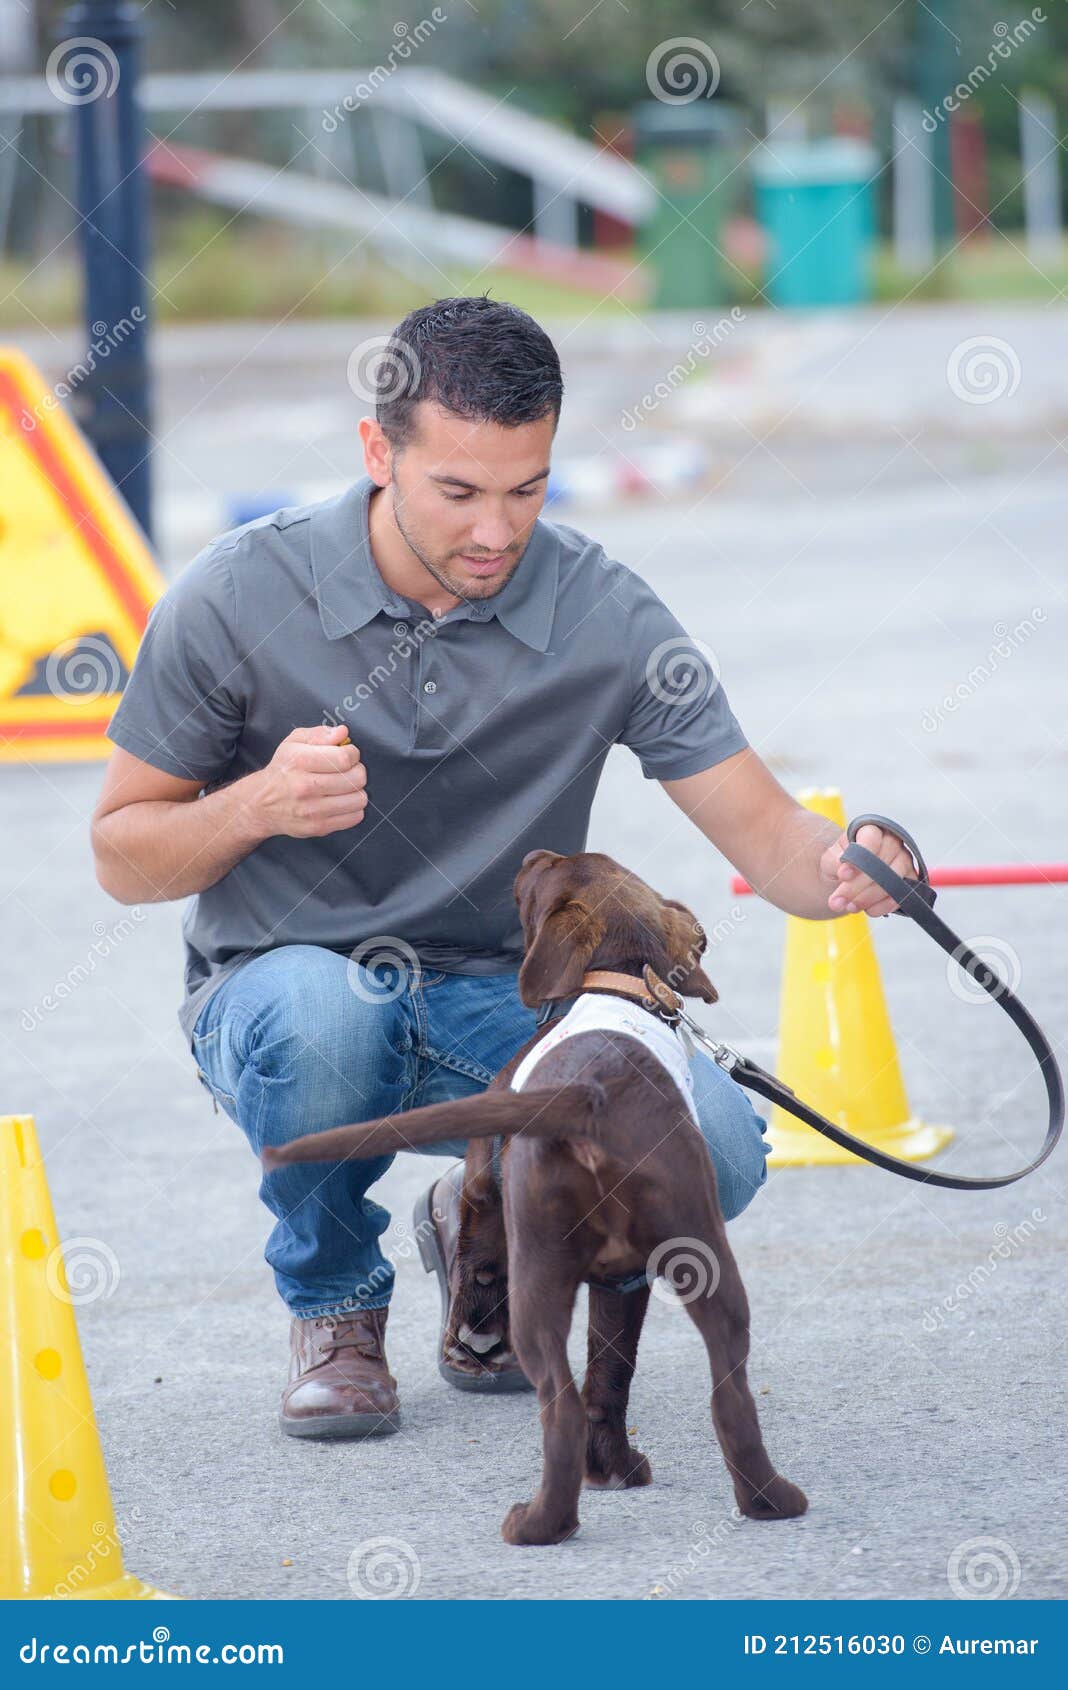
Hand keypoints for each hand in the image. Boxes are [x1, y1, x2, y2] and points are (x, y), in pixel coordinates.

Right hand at [250, 724, 367, 839]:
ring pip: (359, 799)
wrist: (261, 804)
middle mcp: (304, 786)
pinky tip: (341, 801)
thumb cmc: (282, 770)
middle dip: (357, 770)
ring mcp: (312, 810)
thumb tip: (342, 733)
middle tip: (348, 770)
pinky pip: (354, 817)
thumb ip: (319, 734)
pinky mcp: (318, 827)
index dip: (352, 753)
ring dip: (357, 790)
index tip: (348, 754)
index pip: (344, 758)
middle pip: (355, 778)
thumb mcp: (293, 743)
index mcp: (299, 761)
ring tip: (345, 787)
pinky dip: (353, 808)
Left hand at [819, 822, 917, 918]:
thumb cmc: (841, 862)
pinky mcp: (911, 881)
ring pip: (891, 882)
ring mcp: (904, 861)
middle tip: (838, 901)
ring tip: (849, 907)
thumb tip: (844, 872)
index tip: (842, 876)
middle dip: (857, 886)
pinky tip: (867, 910)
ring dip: (868, 898)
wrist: (849, 875)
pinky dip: (882, 906)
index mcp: (871, 831)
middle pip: (880, 864)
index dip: (858, 859)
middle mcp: (892, 843)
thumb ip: (834, 862)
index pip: (871, 838)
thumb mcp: (831, 859)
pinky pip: (900, 896)